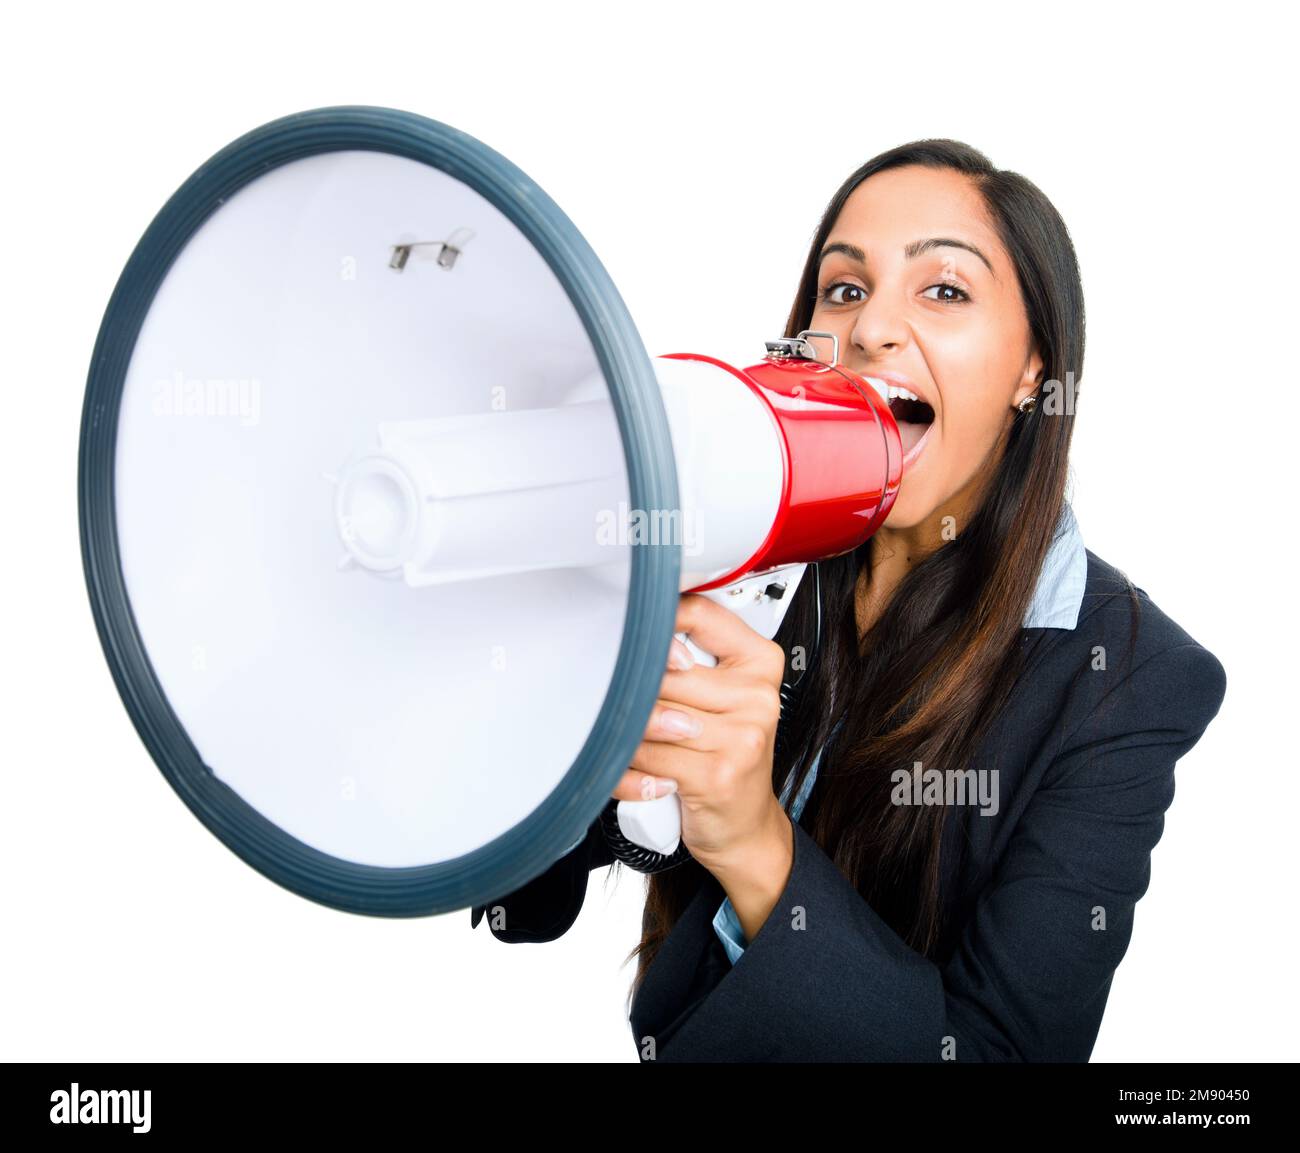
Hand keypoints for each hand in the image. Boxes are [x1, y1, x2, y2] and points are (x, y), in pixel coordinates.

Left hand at [611, 593, 786, 870]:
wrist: (746, 825)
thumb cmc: (728, 755)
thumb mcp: (723, 699)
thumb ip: (692, 660)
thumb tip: (634, 636)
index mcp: (760, 664)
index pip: (702, 614)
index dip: (658, 618)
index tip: (634, 628)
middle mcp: (757, 696)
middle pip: (665, 668)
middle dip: (634, 690)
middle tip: (622, 703)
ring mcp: (742, 735)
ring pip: (650, 713)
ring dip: (627, 731)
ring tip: (631, 741)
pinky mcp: (718, 772)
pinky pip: (648, 755)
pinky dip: (628, 767)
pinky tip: (638, 772)